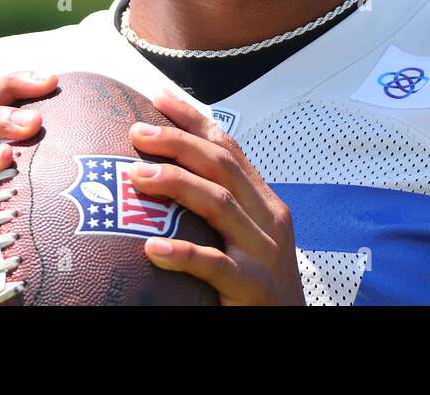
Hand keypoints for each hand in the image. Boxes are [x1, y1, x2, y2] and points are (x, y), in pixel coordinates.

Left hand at [127, 91, 303, 304]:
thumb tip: (165, 177)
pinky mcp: (255, 288)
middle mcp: (269, 220)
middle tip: (137, 132)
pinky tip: (152, 248)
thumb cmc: (258, 285)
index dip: (195, 121)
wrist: (292, 331)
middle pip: (223, 167)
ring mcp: (264, 254)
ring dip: (176, 185)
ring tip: (136, 177)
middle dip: (179, 143)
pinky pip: (215, 266)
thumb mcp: (247, 238)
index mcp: (265, 203)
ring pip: (220, 204)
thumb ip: (219, 210)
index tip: (159, 97)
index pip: (229, 149)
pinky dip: (183, 254)